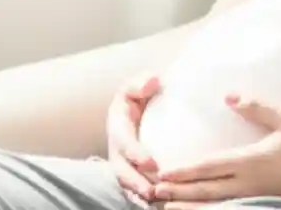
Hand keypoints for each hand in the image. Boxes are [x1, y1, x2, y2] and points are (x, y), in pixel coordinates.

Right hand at [105, 73, 162, 202]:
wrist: (137, 105)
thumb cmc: (139, 94)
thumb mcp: (136, 85)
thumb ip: (141, 83)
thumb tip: (153, 82)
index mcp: (118, 126)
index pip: (123, 142)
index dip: (135, 153)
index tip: (151, 162)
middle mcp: (117, 148)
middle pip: (122, 170)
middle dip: (134, 183)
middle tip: (151, 192)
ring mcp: (124, 162)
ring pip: (128, 183)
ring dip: (140, 194)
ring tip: (157, 201)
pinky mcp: (134, 172)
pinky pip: (137, 188)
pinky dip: (145, 197)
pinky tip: (162, 202)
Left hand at [152, 94, 280, 208]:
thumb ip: (257, 106)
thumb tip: (230, 96)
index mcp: (252, 162)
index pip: (210, 168)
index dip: (184, 171)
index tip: (162, 173)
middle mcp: (250, 183)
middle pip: (205, 191)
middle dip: (177, 192)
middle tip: (152, 192)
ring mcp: (257, 196)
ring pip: (215, 204)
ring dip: (189, 204)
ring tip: (166, 205)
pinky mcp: (265, 202)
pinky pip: (230, 208)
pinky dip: (209, 208)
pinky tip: (200, 207)